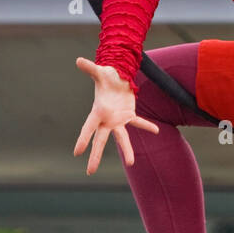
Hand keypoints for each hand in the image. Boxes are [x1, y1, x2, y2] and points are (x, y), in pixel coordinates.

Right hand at [73, 57, 158, 174]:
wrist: (116, 77)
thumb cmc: (106, 76)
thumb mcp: (99, 72)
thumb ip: (90, 68)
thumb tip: (78, 60)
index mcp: (97, 111)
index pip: (88, 127)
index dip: (83, 139)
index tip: (77, 153)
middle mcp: (107, 119)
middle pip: (100, 140)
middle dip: (96, 155)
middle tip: (90, 172)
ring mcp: (118, 119)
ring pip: (122, 137)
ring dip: (127, 150)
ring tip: (132, 163)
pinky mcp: (129, 115)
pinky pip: (139, 122)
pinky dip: (147, 125)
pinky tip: (156, 130)